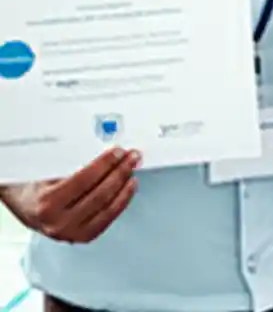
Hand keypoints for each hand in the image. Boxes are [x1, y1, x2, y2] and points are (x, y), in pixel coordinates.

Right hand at [7, 147, 140, 243]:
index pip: (84, 180)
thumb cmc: (33, 186)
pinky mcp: (81, 237)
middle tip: (131, 157)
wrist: (22, 205)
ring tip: (132, 171)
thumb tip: (106, 155)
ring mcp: (70, 233)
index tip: (118, 152)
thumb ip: (73, 166)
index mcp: (47, 204)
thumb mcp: (46, 173)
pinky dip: (121, 202)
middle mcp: (58, 222)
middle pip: (99, 194)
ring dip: (125, 187)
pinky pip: (107, 219)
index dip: (105, 164)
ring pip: (107, 208)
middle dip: (119, 172)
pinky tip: (128, 189)